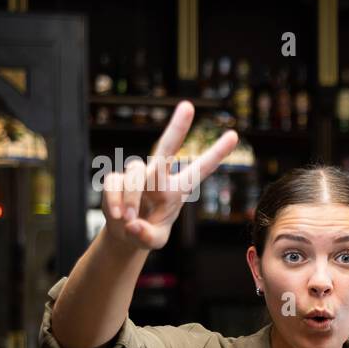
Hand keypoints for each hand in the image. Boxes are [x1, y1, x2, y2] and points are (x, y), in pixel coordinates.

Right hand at [103, 101, 237, 250]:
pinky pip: (114, 182)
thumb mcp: (153, 241)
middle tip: (188, 106)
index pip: (201, 169)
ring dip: (131, 196)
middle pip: (168, 147)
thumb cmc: (146, 234)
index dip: (216, 153)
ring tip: (127, 218)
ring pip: (135, 172)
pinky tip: (116, 214)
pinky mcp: (117, 177)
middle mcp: (160, 177)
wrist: (124, 233)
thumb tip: (133, 224)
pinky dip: (114, 200)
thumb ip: (146, 236)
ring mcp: (138, 174)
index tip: (234, 134)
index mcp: (178, 190)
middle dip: (177, 127)